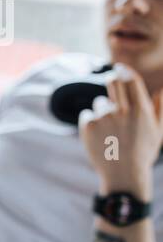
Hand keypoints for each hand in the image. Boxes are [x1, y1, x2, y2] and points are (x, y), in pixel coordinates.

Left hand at [78, 65, 162, 198]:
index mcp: (141, 110)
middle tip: (111, 85)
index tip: (119, 67)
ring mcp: (104, 118)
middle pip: (113, 82)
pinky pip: (87, 114)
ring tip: (110, 130)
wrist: (123, 174)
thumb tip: (161, 89)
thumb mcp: (158, 130)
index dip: (124, 71)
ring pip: (99, 102)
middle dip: (111, 81)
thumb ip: (159, 108)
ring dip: (102, 110)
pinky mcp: (88, 126)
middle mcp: (123, 111)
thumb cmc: (143, 152)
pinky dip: (91, 122)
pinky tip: (100, 136)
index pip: (131, 80)